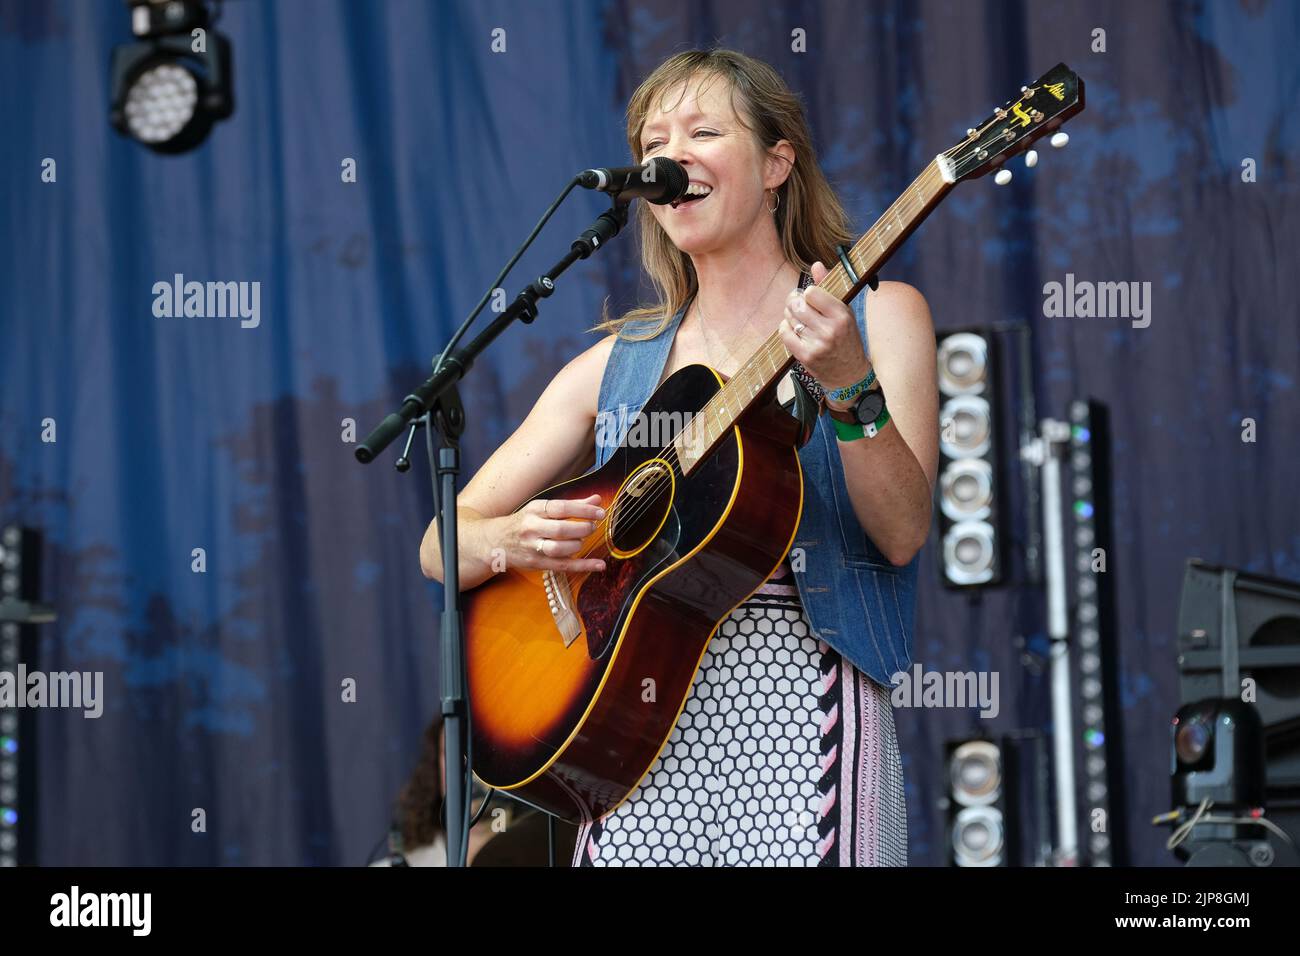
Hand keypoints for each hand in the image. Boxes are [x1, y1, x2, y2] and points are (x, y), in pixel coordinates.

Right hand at [497, 493, 606, 572]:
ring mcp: (533, 547)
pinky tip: (599, 565)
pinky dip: (583, 566)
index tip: (600, 512)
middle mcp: (532, 527)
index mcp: (535, 510)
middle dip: (583, 528)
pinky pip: (563, 566)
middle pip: (562, 529)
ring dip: (578, 545)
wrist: (495, 540)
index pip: (562, 508)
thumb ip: (572, 505)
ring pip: (560, 549)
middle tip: (592, 527)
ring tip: (581, 540)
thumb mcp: (543, 509)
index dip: (584, 510)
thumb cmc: (525, 522)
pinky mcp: (536, 563)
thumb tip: (597, 500)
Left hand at [778, 260, 871, 394]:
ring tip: (796, 317)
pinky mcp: (806, 356)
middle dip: (793, 302)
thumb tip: (816, 264)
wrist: (849, 374)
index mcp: (842, 315)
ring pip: (790, 319)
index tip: (810, 297)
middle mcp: (830, 329)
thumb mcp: (844, 312)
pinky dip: (785, 328)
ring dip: (789, 315)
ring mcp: (817, 344)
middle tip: (796, 304)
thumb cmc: (846, 339)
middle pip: (798, 305)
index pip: (812, 293)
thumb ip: (828, 288)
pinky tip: (791, 328)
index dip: (808, 293)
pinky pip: (785, 334)